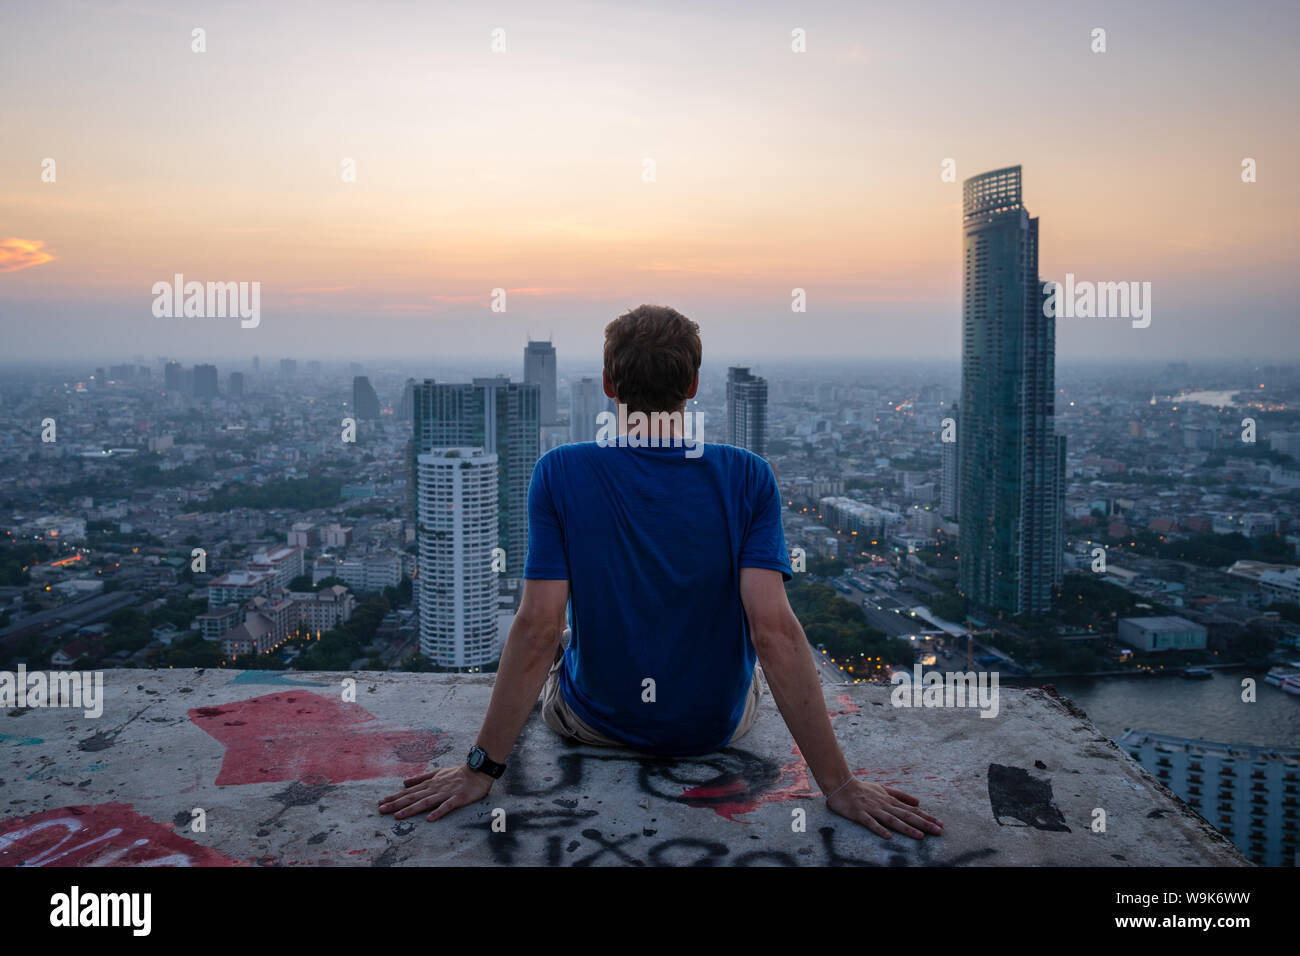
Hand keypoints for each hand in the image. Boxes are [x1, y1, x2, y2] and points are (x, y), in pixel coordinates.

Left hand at [377, 764, 493, 821]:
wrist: (477, 771)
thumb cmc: (457, 773)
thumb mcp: (437, 773)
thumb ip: (421, 778)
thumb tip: (405, 782)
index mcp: (429, 783)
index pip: (408, 792)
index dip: (394, 797)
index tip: (381, 802)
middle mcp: (434, 788)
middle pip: (412, 797)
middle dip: (396, 804)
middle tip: (381, 810)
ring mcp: (445, 794)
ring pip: (425, 802)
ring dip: (411, 809)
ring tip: (398, 816)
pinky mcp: (457, 799)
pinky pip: (446, 806)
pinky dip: (438, 812)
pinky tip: (429, 819)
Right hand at [826, 779, 943, 839]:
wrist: (841, 785)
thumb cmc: (863, 788)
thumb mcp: (884, 788)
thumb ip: (901, 795)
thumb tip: (918, 801)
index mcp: (890, 800)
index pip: (912, 810)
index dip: (926, 817)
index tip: (940, 824)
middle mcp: (884, 805)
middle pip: (906, 815)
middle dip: (923, 823)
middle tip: (938, 831)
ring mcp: (872, 809)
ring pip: (892, 820)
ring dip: (907, 828)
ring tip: (920, 836)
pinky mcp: (860, 814)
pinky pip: (871, 823)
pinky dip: (880, 829)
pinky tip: (889, 836)